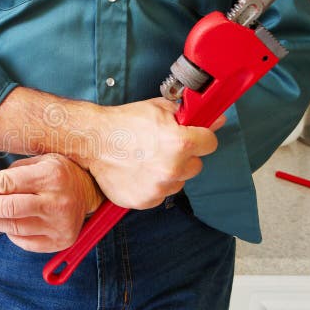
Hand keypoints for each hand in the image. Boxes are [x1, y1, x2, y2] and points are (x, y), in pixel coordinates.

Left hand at [0, 153, 102, 252]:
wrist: (90, 192)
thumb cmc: (59, 173)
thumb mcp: (40, 161)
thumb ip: (12, 172)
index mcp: (50, 176)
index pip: (4, 183)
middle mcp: (56, 202)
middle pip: (6, 208)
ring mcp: (59, 225)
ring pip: (12, 227)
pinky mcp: (59, 241)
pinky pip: (23, 241)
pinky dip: (7, 232)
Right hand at [82, 98, 224, 209]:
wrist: (93, 141)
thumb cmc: (124, 123)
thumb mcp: (159, 109)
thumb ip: (190, 116)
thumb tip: (216, 120)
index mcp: (180, 143)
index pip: (210, 144)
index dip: (201, 137)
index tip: (192, 136)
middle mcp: (172, 169)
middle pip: (196, 166)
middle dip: (184, 157)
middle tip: (162, 147)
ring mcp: (158, 188)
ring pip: (178, 182)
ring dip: (168, 173)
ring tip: (147, 160)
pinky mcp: (144, 201)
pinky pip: (160, 194)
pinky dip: (152, 186)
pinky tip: (138, 171)